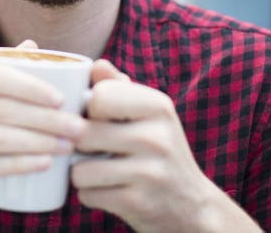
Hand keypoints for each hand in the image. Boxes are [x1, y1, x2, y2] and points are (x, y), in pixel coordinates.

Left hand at [71, 60, 260, 231]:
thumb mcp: (147, 113)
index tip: (100, 119)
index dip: (90, 110)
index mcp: (158, 106)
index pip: (99, 96)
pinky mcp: (140, 204)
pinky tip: (109, 190)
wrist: (190, 204)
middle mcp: (157, 137)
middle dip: (79, 144)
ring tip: (100, 171)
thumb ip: (118, 87)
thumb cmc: (157, 148)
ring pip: (80, 170)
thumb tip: (96, 65)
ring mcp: (150, 173)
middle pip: (83, 134)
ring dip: (82, 173)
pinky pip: (88, 195)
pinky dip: (91, 194)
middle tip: (94, 149)